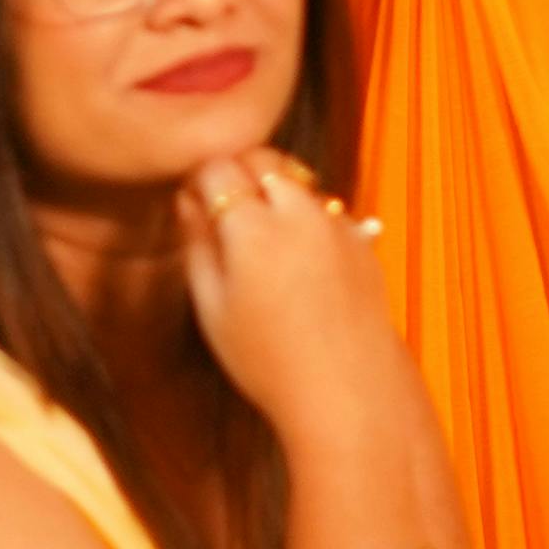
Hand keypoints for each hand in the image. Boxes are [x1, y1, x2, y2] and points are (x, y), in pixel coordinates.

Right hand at [173, 145, 406, 433]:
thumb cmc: (267, 360)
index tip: (194, 203)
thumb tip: (188, 201)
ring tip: (261, 229)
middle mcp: (297, 212)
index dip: (200, 180)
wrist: (345, 390)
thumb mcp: (213, 308)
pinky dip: (306, 212)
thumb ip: (197, 245)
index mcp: (252, 228)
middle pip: (261, 158)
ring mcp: (335, 223)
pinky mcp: (360, 239)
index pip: (217, 167)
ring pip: (297, 177)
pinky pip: (326, 205)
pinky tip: (297, 250)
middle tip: (224, 208)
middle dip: (238, 171)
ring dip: (274, 187)